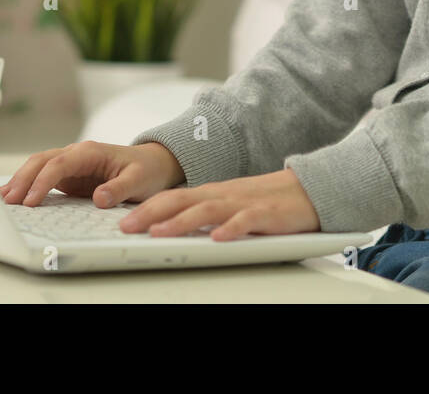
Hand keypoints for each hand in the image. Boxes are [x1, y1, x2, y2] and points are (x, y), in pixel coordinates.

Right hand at [0, 140, 184, 207]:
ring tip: (3, 200)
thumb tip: (99, 199)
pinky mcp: (70, 176)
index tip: (31, 201)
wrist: (153, 164)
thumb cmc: (146, 170)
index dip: (42, 182)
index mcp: (90, 152)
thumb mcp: (139, 180)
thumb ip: (119, 189)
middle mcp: (76, 154)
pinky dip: (28, 185)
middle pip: (41, 161)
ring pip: (39, 167)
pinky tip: (15, 196)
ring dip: (21, 181)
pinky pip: (44, 178)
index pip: (59, 164)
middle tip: (7, 201)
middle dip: (22, 179)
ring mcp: (71, 164)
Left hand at [119, 168, 320, 240]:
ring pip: (207, 210)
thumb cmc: (265, 201)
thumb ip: (202, 213)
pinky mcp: (265, 214)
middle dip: (152, 213)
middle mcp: (222, 196)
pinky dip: (230, 229)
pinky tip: (217, 238)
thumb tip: (170, 227)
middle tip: (128, 227)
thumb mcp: (228, 204)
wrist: (305, 189)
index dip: (147, 208)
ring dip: (181, 222)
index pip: (173, 198)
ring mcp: (242, 204)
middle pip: (182, 201)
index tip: (123, 222)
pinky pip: (245, 221)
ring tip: (159, 232)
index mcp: (212, 194)